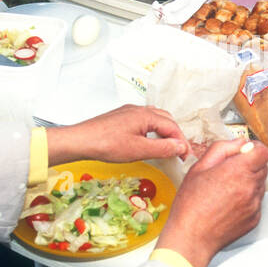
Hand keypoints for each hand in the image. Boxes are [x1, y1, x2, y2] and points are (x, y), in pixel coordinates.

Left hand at [46, 105, 190, 165]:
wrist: (81, 140)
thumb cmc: (107, 144)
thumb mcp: (139, 150)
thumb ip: (163, 148)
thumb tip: (181, 147)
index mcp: (146, 115)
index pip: (172, 127)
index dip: (182, 142)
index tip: (186, 156)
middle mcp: (139, 109)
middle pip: (166, 119)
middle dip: (175, 134)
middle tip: (179, 151)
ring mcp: (129, 112)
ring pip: (155, 118)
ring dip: (164, 131)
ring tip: (167, 146)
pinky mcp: (121, 117)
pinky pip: (143, 120)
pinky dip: (152, 129)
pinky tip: (148, 140)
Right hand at [159, 139, 267, 266]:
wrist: (192, 236)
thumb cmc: (191, 204)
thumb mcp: (200, 167)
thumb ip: (222, 149)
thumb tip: (240, 143)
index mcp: (238, 171)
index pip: (263, 151)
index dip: (254, 149)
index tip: (244, 152)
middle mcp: (251, 187)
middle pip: (262, 167)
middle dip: (250, 165)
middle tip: (230, 171)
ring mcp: (254, 204)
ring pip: (260, 184)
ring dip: (249, 182)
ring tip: (227, 190)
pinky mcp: (254, 218)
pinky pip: (256, 202)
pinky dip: (247, 199)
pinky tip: (229, 204)